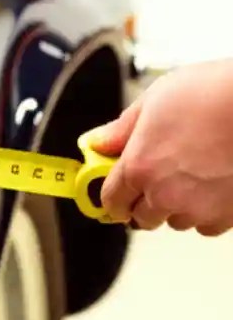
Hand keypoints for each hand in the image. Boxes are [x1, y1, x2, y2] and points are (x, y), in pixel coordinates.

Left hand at [87, 58, 232, 234]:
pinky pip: (208, 225)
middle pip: (142, 218)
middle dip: (144, 202)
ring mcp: (199, 208)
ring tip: (193, 175)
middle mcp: (165, 194)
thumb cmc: (214, 93)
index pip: (112, 200)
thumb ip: (122, 128)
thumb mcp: (155, 99)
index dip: (112, 198)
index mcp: (139, 167)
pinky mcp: (228, 215)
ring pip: (176, 221)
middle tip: (158, 177)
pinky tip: (215, 185)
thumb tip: (99, 142)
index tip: (116, 194)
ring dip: (178, 206)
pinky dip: (208, 212)